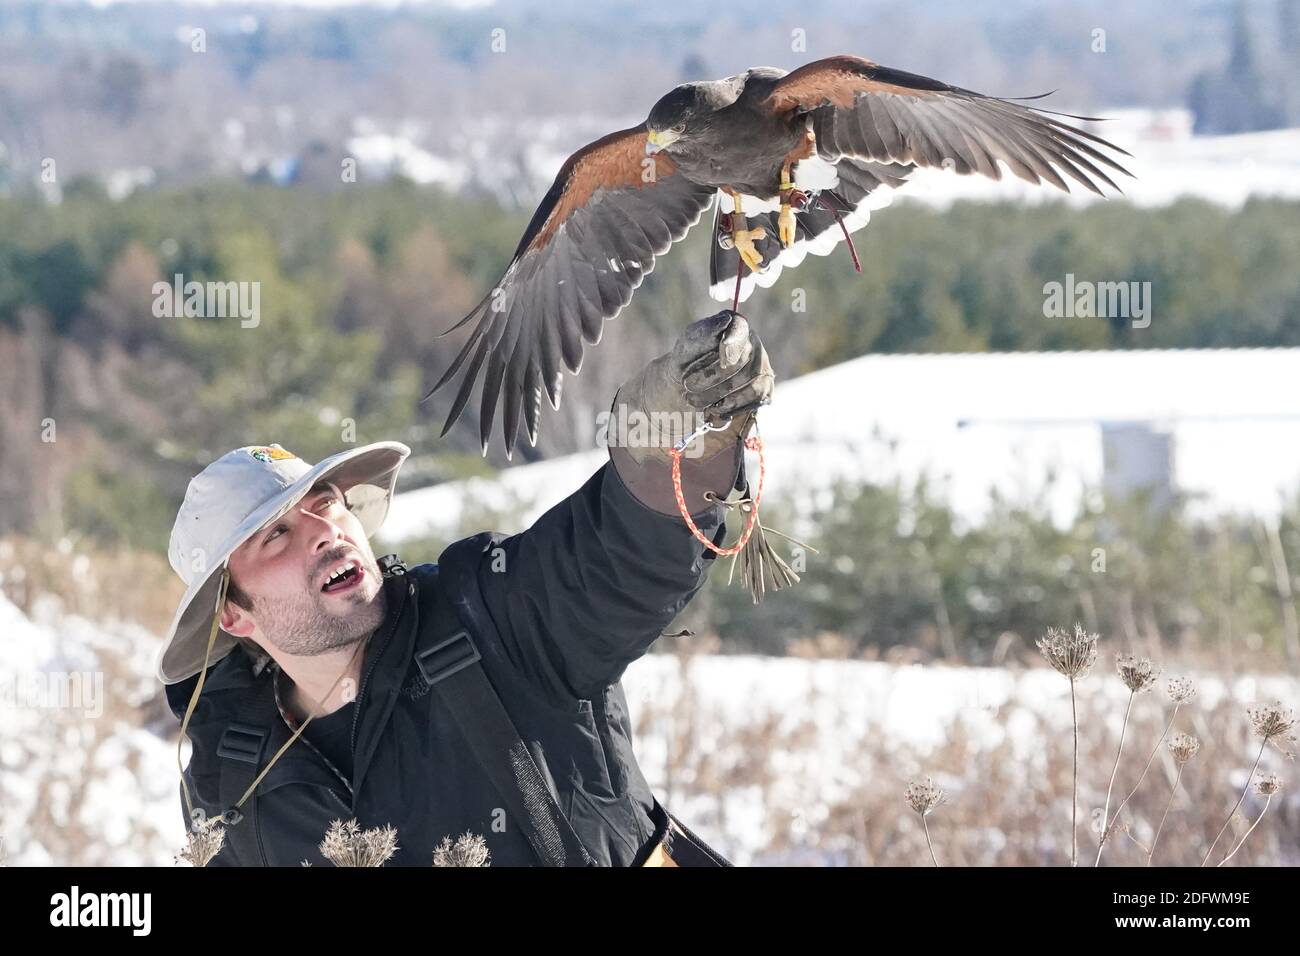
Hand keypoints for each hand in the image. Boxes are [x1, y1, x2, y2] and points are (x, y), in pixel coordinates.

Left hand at [608, 310, 774, 464]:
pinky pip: (754, 401)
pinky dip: (731, 406)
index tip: (723, 357)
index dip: (733, 343)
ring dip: (719, 395)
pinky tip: (712, 407)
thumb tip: (726, 320)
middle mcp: (754, 345)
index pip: (740, 330)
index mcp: (736, 326)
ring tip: (695, 400)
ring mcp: (763, 369)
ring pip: (751, 385)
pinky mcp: (764, 391)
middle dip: (713, 377)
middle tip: (688, 386)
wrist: (685, 387)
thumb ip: (705, 332)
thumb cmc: (687, 360)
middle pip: (744, 362)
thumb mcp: (688, 344)